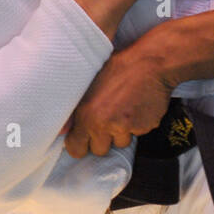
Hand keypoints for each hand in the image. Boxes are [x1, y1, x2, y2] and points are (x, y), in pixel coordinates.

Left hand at [63, 42, 174, 158]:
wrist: (150, 63)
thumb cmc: (118, 68)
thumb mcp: (89, 85)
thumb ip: (75, 110)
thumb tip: (63, 130)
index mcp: (87, 114)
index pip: (76, 149)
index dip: (80, 145)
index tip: (84, 140)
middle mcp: (104, 124)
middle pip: (99, 150)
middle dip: (103, 139)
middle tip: (107, 120)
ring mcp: (126, 128)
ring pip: (120, 143)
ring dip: (122, 132)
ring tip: (124, 109)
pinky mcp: (144, 127)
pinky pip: (138, 134)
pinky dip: (138, 124)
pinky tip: (137, 106)